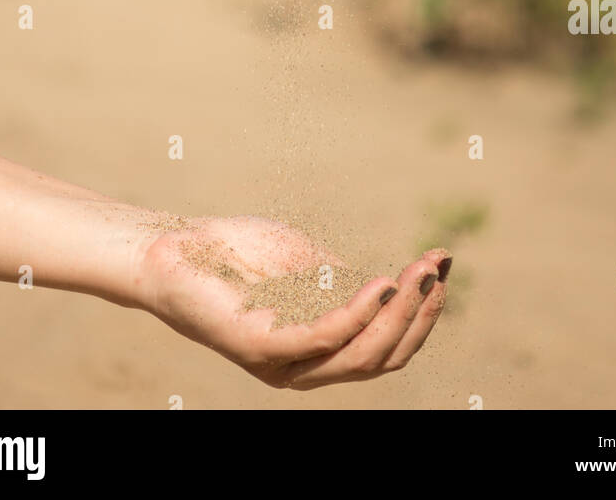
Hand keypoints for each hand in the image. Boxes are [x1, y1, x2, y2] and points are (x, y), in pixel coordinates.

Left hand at [135, 215, 448, 388]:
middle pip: (382, 358)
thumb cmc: (237, 252)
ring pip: (360, 355)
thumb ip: (346, 280)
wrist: (173, 248)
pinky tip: (380, 285)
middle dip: (419, 315)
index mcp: (320, 349)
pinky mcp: (259, 347)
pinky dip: (355, 316)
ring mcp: (282, 361)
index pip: (387, 346)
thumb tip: (399, 284)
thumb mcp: (307, 263)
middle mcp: (305, 366)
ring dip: (398, 315)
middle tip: (437, 269)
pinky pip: (319, 340)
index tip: (442, 264)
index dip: (421, 312)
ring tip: (417, 275)